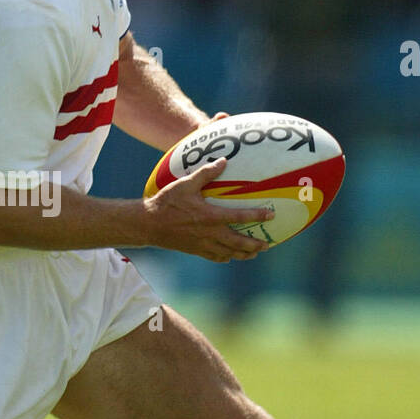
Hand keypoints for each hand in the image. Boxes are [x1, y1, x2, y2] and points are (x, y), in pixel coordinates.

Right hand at [142, 157, 271, 262]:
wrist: (148, 224)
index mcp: (210, 216)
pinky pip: (215, 257)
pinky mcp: (195, 250)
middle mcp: (210, 233)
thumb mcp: (185, 184)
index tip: (271, 215)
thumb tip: (223, 161)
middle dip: (255, 245)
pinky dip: (225, 257)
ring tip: (254, 253)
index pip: (240, 217)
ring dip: (243, 254)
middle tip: (268, 244)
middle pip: (239, 243)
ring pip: (229, 253)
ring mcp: (203, 244)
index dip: (257, 216)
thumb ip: (206, 173)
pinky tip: (229, 256)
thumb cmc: (167, 202)